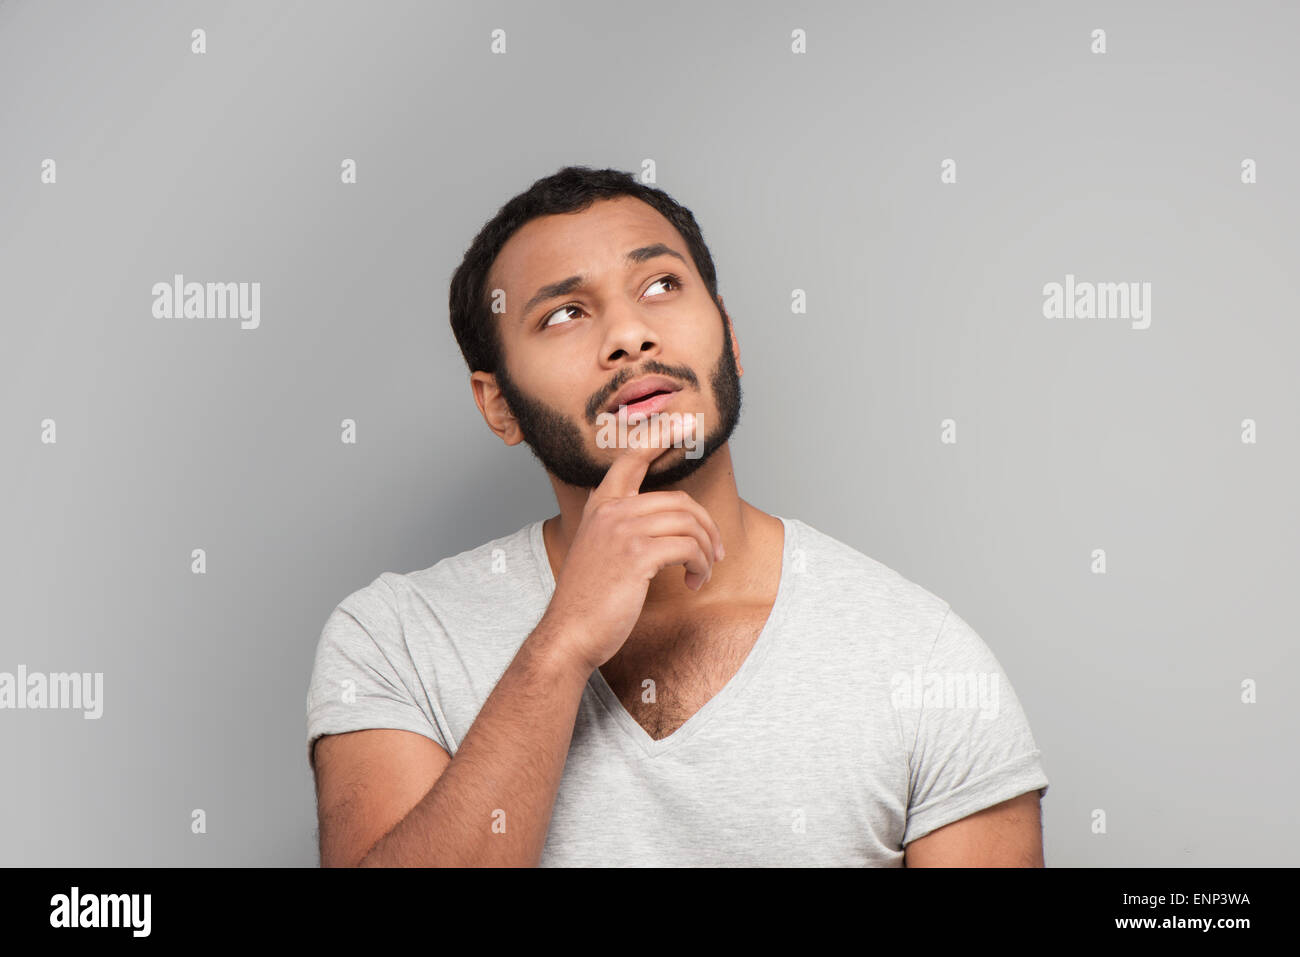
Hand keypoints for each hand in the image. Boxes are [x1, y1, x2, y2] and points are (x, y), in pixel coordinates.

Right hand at [542, 415, 723, 672]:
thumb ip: (623, 527)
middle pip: (679, 500)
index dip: (661, 436)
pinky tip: (694, 581)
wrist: (571, 632)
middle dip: (706, 526)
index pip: (632, 457)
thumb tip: (667, 524)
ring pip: (688, 524)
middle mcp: (611, 511)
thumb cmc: (591, 597)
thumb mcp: (601, 550)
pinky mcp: (637, 555)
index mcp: (601, 505)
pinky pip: (688, 548)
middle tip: (716, 552)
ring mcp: (623, 531)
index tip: (686, 421)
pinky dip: (701, 564)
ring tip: (703, 571)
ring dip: (706, 551)